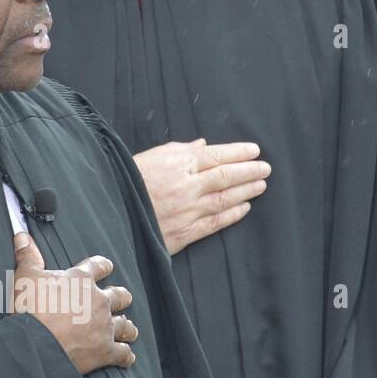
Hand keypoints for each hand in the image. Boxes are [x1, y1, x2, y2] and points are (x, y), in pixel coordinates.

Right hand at [13, 232, 136, 374]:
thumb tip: (22, 235)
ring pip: (126, 326)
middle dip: (121, 297)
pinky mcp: (106, 351)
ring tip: (128, 329)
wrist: (36, 343)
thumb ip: (28, 255)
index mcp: (81, 280)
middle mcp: (98, 301)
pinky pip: (123, 354)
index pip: (99, 266)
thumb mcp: (25, 276)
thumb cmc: (31, 307)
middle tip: (121, 299)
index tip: (107, 266)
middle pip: (120, 296)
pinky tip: (127, 357)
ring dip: (127, 327)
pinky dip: (125, 356)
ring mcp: (105, 327)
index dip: (103, 265)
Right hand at [132, 139, 268, 255]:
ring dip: (247, 191)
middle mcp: (186, 186)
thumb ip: (178, 150)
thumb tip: (203, 145)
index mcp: (177, 164)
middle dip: (249, 171)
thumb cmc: (128, 181)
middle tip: (265, 167)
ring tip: (261, 184)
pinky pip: (215, 222)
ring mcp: (188, 210)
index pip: (216, 155)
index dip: (238, 153)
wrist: (111, 211)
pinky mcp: (185, 232)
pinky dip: (233, 215)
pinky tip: (245, 208)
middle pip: (226, 176)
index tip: (254, 150)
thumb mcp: (149, 157)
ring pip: (225, 199)